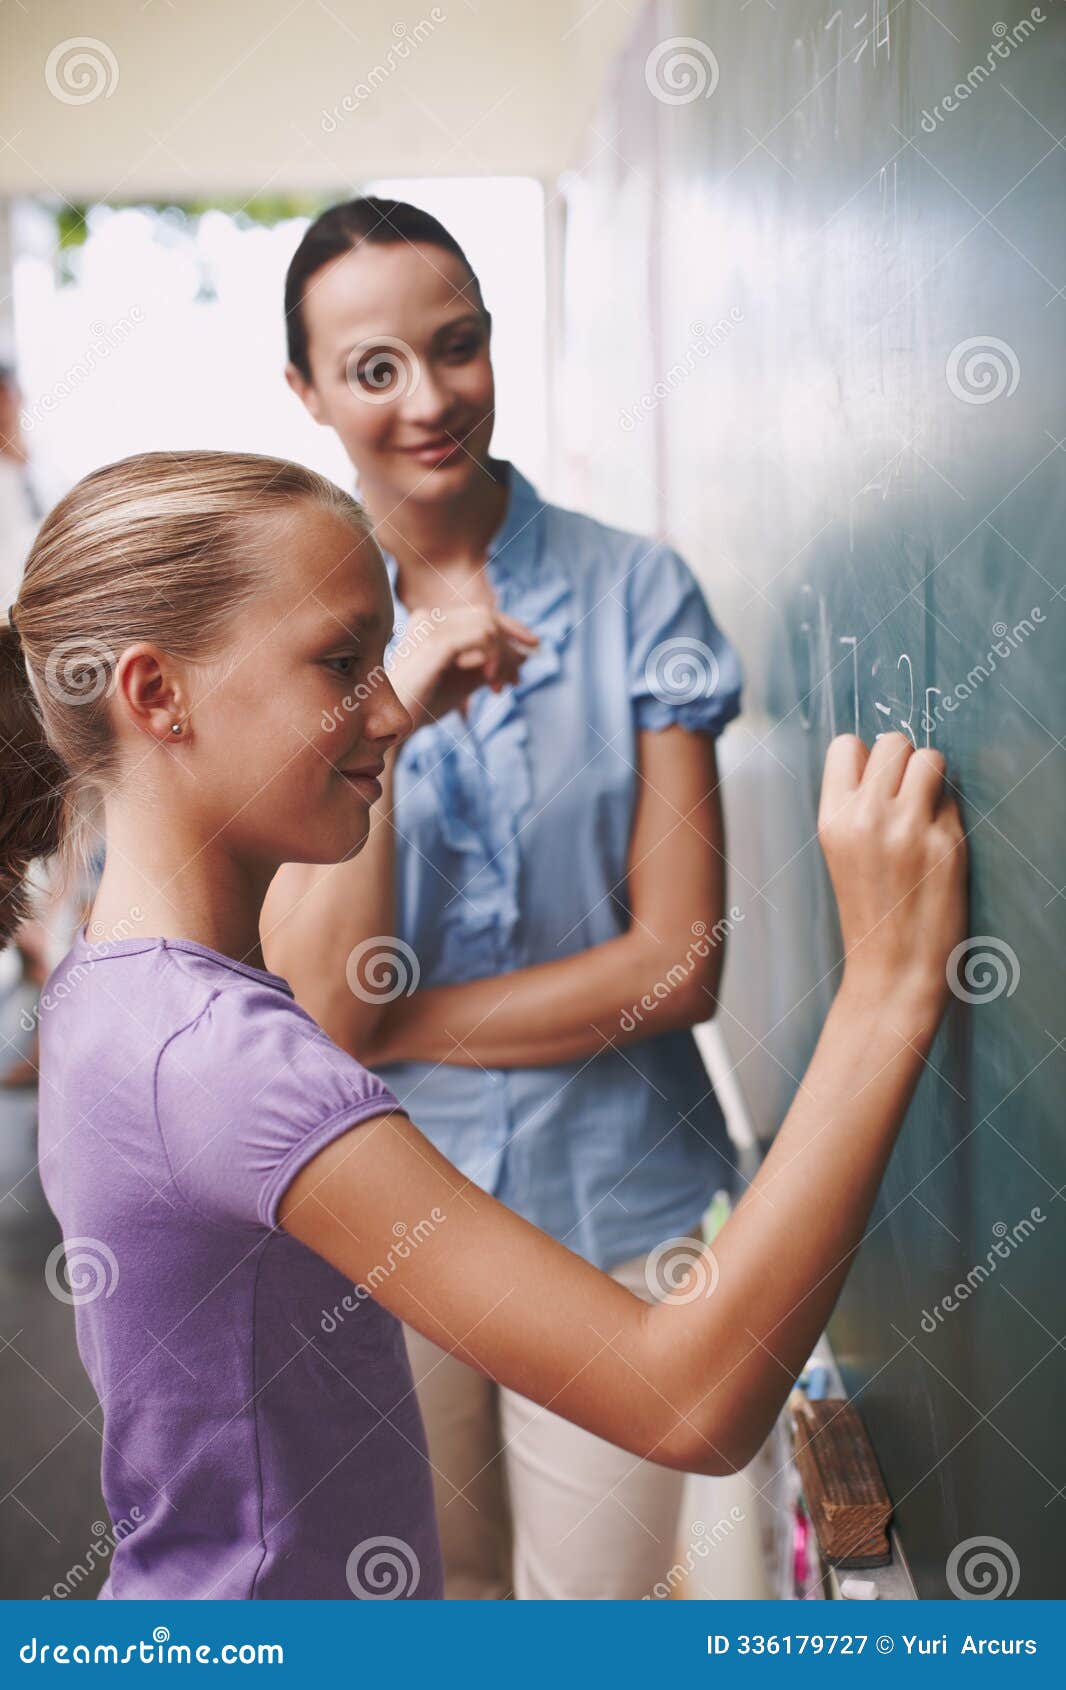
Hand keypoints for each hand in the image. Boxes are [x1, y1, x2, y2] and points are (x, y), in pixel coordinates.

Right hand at [389, 604, 538, 729]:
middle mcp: (429, 617)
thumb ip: (493, 664)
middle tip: (516, 680)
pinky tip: (489, 682)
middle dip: (511, 646)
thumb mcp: (466, 680)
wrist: (391, 725)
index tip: (533, 649)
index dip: (511, 629)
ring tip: (497, 687)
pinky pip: (482, 637)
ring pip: (488, 626)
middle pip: (488, 617)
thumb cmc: (424, 703)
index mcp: (431, 621)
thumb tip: (527, 654)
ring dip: (503, 657)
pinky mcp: (436, 643)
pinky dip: (494, 658)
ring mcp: (430, 626)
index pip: (480, 614)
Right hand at [817, 733, 967, 1022]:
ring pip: (930, 757)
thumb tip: (886, 762)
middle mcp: (867, 818)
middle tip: (907, 797)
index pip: (847, 745)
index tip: (876, 785)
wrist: (894, 971)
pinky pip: (953, 799)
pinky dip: (949, 815)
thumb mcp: (840, 853)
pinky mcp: (947, 844)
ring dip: (932, 779)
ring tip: (925, 812)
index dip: (867, 759)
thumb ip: (855, 806)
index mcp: (832, 820)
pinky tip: (938, 846)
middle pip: (893, 742)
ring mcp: (909, 829)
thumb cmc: (869, 913)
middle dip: (904, 762)